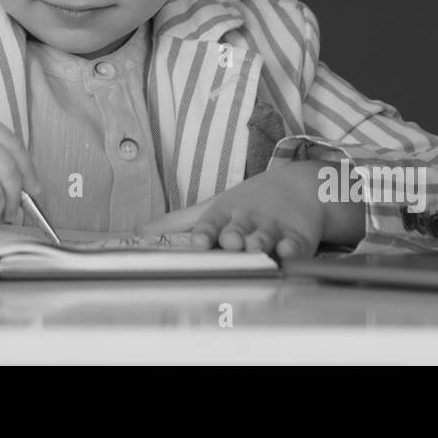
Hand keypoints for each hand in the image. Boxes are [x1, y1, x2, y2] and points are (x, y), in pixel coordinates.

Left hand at [135, 164, 327, 261]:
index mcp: (225, 215)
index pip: (211, 223)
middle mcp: (248, 221)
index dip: (205, 232)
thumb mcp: (212, 208)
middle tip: (229, 242)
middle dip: (233, 236)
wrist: (299, 186)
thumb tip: (138, 231)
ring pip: (265, 236)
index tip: (198, 241)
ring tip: (255, 247)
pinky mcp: (298, 237)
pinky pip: (296, 244)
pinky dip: (293, 248)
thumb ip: (177, 223)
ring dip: (260, 241)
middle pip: (238, 229)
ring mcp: (274, 228)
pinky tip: (288, 251)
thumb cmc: (247, 203)